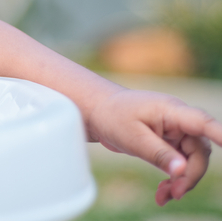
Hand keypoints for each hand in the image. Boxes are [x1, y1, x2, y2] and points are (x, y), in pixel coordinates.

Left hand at [89, 88, 221, 204]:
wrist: (99, 112)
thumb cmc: (113, 117)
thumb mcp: (132, 137)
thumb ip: (158, 154)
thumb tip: (182, 171)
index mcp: (171, 111)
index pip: (202, 123)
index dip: (220, 135)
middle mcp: (179, 120)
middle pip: (200, 152)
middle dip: (190, 176)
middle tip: (174, 194)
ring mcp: (177, 132)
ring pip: (192, 161)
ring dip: (182, 181)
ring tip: (163, 196)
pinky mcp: (171, 143)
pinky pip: (181, 164)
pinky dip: (174, 179)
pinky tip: (163, 193)